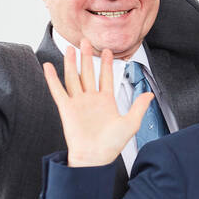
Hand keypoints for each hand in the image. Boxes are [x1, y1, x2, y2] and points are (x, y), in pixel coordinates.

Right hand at [43, 41, 150, 166]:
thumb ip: (139, 106)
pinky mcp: (66, 109)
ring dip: (71, 63)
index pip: (106, 77)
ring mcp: (78, 103)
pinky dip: (52, 78)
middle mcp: (91, 100)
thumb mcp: (131, 123)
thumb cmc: (111, 145)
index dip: (106, 64)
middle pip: (88, 73)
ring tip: (70, 48)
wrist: (95, 157)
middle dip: (87, 57)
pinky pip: (58, 90)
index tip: (107, 51)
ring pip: (73, 78)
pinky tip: (48, 66)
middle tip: (86, 41)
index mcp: (106, 102)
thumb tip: (150, 93)